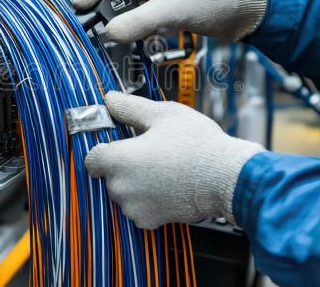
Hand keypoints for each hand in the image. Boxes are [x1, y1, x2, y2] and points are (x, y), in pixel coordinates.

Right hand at [73, 0, 268, 41]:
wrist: (248, 11)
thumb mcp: (172, 11)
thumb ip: (138, 23)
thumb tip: (109, 33)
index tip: (80, 7)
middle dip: (107, 7)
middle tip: (95, 26)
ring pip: (132, 3)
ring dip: (125, 19)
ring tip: (119, 35)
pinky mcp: (172, 3)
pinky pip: (145, 14)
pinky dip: (139, 25)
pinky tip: (140, 37)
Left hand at [85, 91, 264, 228]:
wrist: (228, 177)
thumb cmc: (198, 145)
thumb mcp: (162, 114)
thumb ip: (129, 107)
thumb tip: (110, 99)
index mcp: (118, 160)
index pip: (91, 157)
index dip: (104, 148)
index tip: (118, 143)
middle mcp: (120, 188)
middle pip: (108, 175)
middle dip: (124, 164)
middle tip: (149, 151)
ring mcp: (134, 208)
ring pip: (124, 192)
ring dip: (136, 182)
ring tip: (163, 167)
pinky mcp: (150, 221)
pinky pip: (139, 208)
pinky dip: (149, 199)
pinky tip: (168, 184)